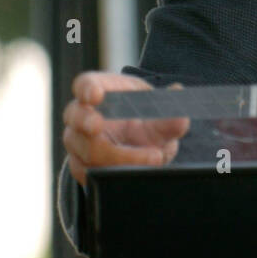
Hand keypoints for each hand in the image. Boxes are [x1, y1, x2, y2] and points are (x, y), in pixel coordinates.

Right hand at [62, 71, 190, 184]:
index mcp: (101, 91)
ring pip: (85, 150)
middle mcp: (82, 115)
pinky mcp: (82, 166)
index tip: (95, 94)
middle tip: (97, 125)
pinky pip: (89, 174)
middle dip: (86, 122)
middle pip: (76, 117)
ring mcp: (78, 142)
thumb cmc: (147, 119)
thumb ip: (170, 114)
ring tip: (154, 157)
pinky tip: (137, 173)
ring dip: (118, 156)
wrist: (147, 145)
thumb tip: (180, 112)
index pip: (85, 84)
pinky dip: (113, 174)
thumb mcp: (162, 114)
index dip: (87, 88)